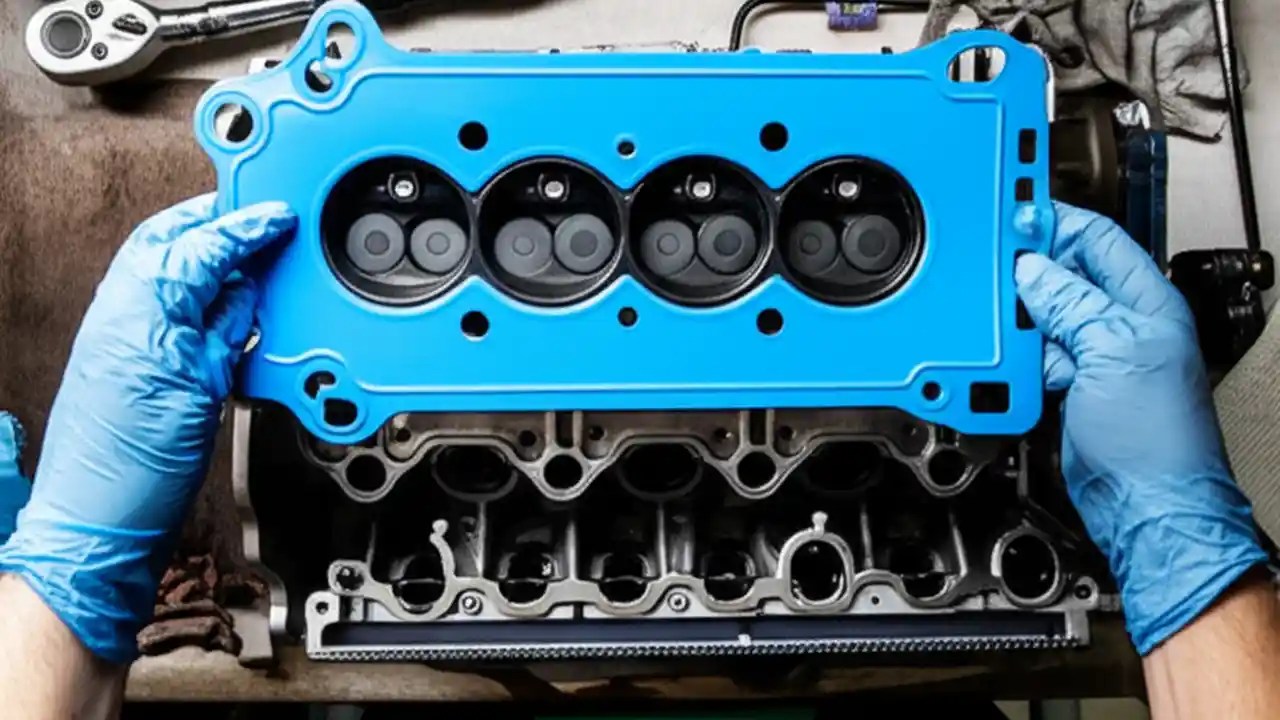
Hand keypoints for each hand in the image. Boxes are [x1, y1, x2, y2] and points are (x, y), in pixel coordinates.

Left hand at [0, 195, 295, 662]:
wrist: (103, 523)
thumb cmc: (133, 463)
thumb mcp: (198, 378)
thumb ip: (225, 321)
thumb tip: (250, 283)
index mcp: (139, 302)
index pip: (201, 240)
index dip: (245, 223)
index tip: (281, 213)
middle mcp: (129, 310)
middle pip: (181, 242)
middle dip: (223, 225)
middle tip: (271, 220)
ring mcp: (133, 335)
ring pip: (182, 273)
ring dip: (219, 259)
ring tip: (263, 259)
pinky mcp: (146, 364)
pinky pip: (184, 311)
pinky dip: (215, 300)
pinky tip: (240, 309)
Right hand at [1015, 202, 1266, 653]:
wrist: (1145, 510)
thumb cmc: (1159, 442)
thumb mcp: (1115, 352)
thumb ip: (1072, 305)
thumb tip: (1034, 270)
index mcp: (1145, 304)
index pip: (1096, 239)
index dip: (1054, 221)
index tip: (1013, 211)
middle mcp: (1119, 326)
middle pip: (1062, 276)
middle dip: (1025, 267)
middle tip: (989, 258)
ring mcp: (1093, 359)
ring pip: (1041, 317)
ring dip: (1014, 315)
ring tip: (990, 309)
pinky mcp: (1067, 390)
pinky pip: (1030, 357)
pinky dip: (1010, 355)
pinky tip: (998, 356)